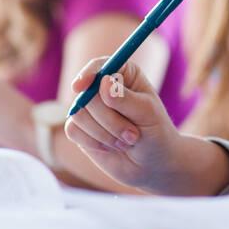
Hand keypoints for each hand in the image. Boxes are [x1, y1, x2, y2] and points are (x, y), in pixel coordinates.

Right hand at [64, 58, 215, 195]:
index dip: (88, 73)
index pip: (99, 65)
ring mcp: (89, 108)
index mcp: (124, 74)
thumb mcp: (147, 113)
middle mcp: (103, 88)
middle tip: (132, 134)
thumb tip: (102, 84)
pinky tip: (111, 147)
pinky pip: (73, 130)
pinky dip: (94, 142)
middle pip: (87, 94)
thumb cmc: (155, 132)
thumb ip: (126, 99)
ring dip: (105, 133)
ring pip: (79, 114)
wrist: (152, 163)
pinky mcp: (80, 129)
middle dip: (109, 119)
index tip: (81, 86)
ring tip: (127, 141)